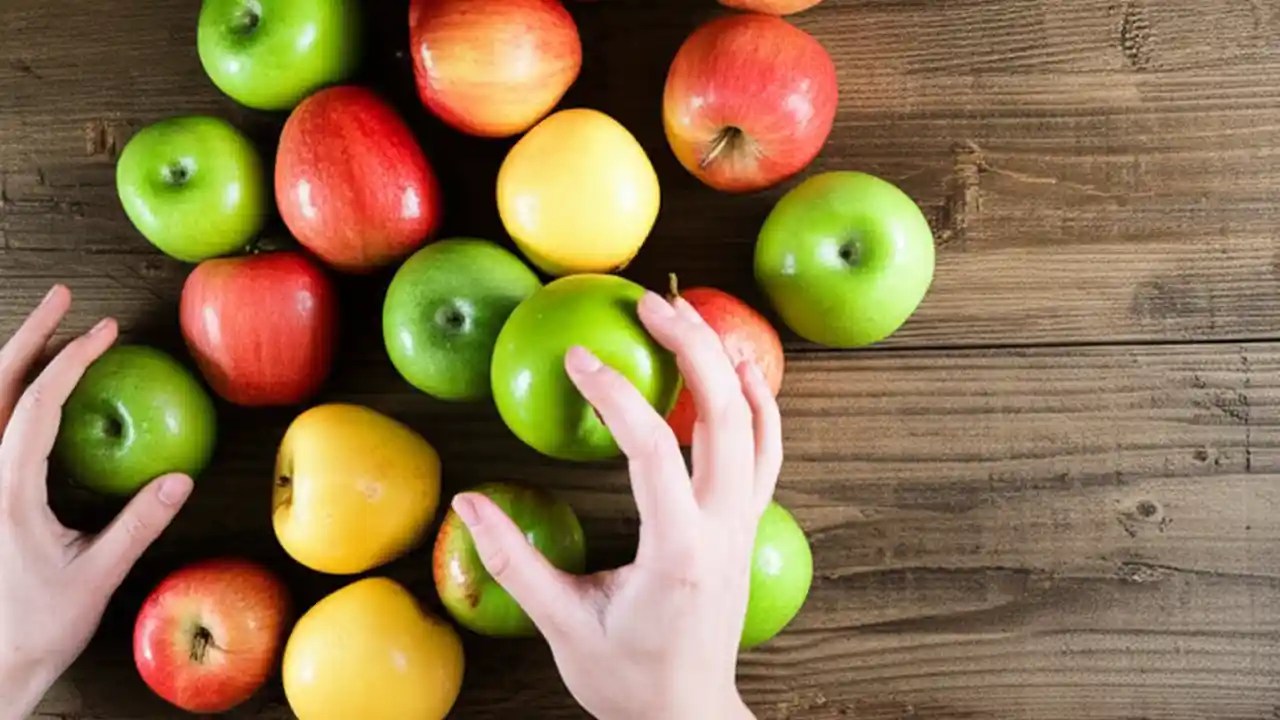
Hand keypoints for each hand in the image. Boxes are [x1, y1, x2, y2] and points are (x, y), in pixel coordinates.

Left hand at [0, 286, 193, 719]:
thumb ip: (137, 526)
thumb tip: (179, 480)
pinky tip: (27, 385)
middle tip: (61, 297)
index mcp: (6, 493)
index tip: (102, 332)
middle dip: (28, 335)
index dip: (68, 362)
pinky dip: (6, 394)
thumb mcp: (95, 576)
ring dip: (12, 357)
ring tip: (44, 324)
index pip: (34, 409)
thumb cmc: (37, 625)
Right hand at [451, 291, 781, 719]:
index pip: (651, 451)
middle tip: (651, 304)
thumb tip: (466, 506)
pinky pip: (765, 453)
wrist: (688, 715)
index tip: (578, 359)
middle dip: (690, 349)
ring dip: (728, 367)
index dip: (615, 395)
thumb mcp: (563, 626)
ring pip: (756, 428)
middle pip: (725, 416)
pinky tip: (740, 373)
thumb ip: (514, 565)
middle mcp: (723, 529)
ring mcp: (743, 525)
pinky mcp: (746, 526)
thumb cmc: (626, 678)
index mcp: (678, 551)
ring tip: (697, 317)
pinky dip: (758, 405)